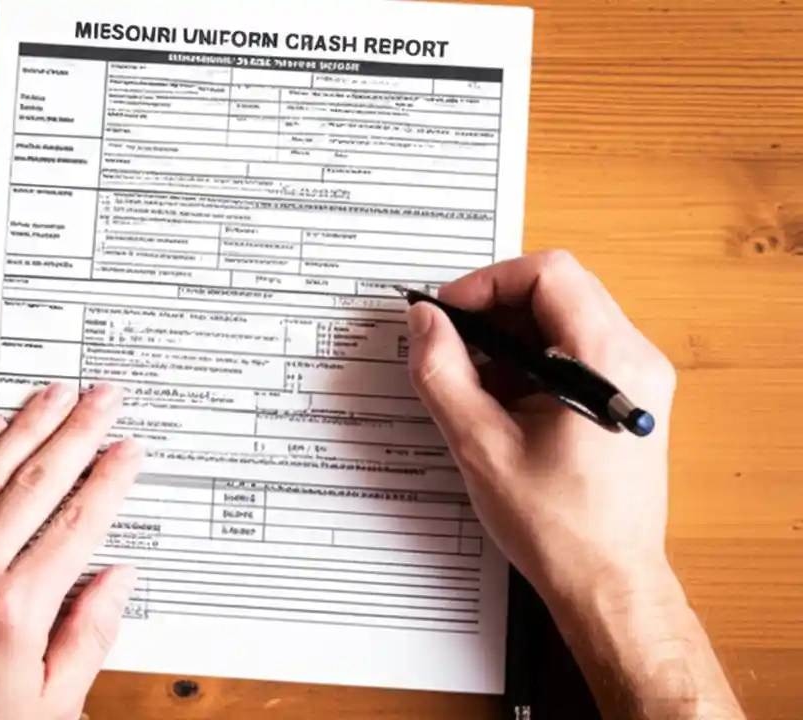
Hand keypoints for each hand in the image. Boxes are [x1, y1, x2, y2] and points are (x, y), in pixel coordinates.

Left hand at [0, 382, 141, 719]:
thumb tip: (116, 579)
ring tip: (53, 394)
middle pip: (35, 483)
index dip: (109, 479)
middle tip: (102, 397)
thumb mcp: (48, 711)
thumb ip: (89, 638)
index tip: (128, 451)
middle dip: (76, 431)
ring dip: (23, 426)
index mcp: (15, 613)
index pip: (78, 524)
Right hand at [405, 250, 677, 602]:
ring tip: (474, 384)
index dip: (487, 283)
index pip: (549, 273)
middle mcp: (636, 358)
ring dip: (510, 336)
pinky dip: (531, 358)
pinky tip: (501, 402)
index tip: (447, 315)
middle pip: (558, 287)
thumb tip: (424, 322)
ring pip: (565, 315)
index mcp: (609, 362)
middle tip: (451, 345)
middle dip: (494, 308)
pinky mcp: (629, 395)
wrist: (607, 581)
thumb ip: (443, 374)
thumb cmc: (557, 527)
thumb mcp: (480, 446)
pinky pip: (576, 347)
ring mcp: (638, 376)